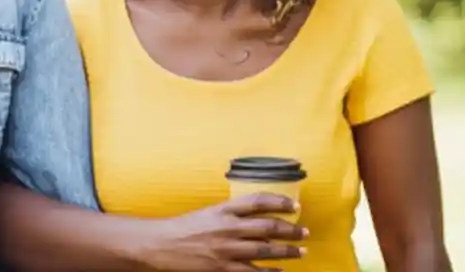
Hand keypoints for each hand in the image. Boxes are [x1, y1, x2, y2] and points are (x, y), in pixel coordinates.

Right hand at [125, 193, 306, 270]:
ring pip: (265, 250)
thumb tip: (257, 219)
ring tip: (300, 251)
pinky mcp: (222, 268)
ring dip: (287, 251)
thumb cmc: (182, 228)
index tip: (294, 205)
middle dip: (290, 230)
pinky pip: (253, 271)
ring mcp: (225, 249)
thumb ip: (230, 215)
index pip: (257, 201)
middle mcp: (226, 227)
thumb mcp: (207, 213)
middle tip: (304, 231)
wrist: (160, 245)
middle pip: (267, 226)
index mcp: (222, 209)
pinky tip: (280, 271)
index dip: (279, 202)